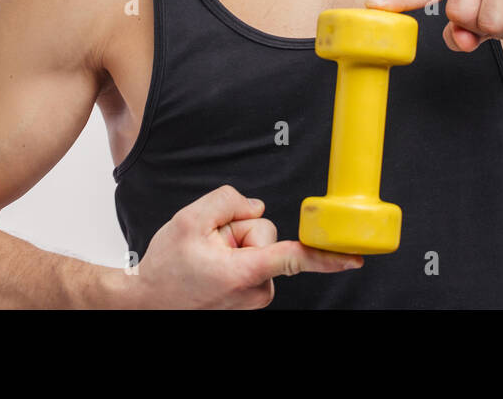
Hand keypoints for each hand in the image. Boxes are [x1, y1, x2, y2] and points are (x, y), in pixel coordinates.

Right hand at [128, 184, 362, 308]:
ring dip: (233, 246)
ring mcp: (254, 297)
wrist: (147, 302)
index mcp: (246, 272)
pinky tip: (211, 266)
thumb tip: (256, 208)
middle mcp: (257, 290)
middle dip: (239, 231)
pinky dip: (233, 257)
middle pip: (265, 236)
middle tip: (208, 246)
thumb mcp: (190, 219)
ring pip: (258, 249)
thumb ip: (229, 201)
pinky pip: (252, 261)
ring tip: (206, 259)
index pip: (295, 257)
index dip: (327, 256)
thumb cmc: (166, 267)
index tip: (355, 259)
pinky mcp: (250, 297)